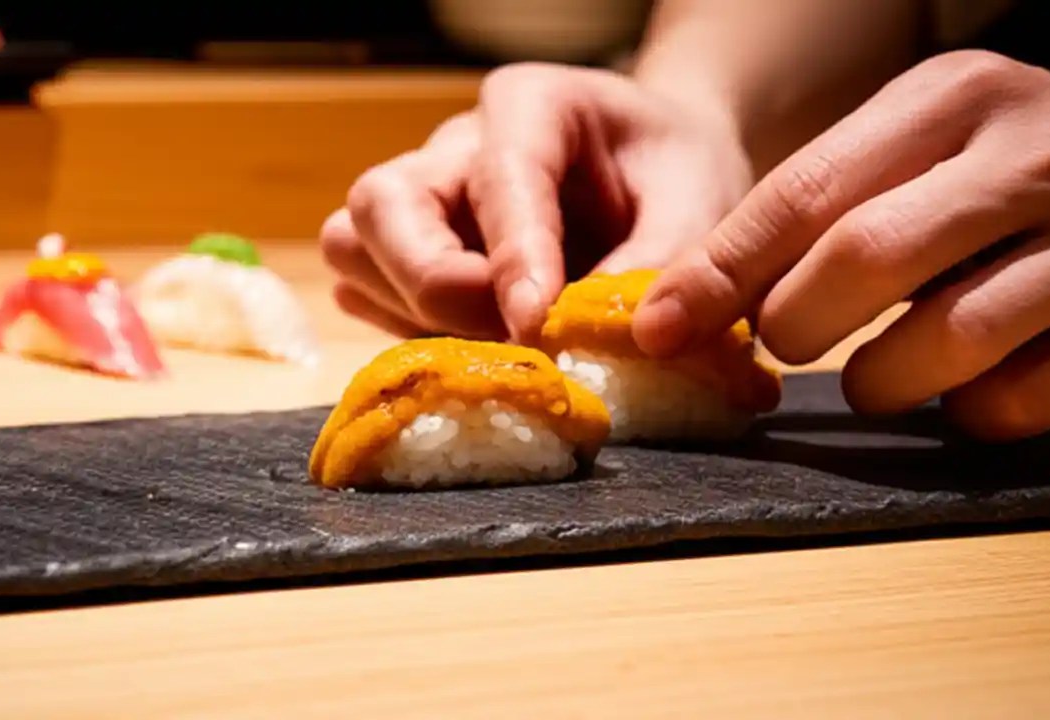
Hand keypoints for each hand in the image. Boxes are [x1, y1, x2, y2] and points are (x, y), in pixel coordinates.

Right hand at [320, 62, 752, 343]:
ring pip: (352, 248)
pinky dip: (405, 331)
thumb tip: (595, 344)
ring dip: (409, 311)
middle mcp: (455, 147)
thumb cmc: (676, 176)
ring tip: (495, 343)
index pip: (498, 177)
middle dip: (432, 284)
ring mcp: (421, 200)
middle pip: (380, 206)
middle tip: (510, 335)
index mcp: (530, 105)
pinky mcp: (407, 254)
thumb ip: (657, 266)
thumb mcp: (697, 204)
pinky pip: (365, 293)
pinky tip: (473, 347)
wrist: (658, 175)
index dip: (512, 257)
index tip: (536, 325)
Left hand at [634, 51, 1049, 439]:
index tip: (658, 327)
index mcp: (957, 99)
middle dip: (795, 323)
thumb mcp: (919, 150)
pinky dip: (966, 413)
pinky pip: (1015, 402)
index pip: (804, 192)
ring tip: (875, 373)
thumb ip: (818, 209)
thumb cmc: (1003, 173)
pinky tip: (965, 386)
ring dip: (878, 380)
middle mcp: (1035, 154)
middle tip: (788, 340)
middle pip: (864, 259)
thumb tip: (681, 304)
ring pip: (947, 341)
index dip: (719, 272)